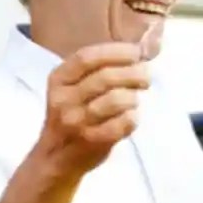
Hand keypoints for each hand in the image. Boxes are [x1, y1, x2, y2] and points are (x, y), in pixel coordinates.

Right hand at [36, 41, 148, 175]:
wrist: (55, 156)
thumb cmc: (75, 113)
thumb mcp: (76, 86)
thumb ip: (104, 66)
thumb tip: (147, 46)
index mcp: (59, 79)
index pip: (88, 57)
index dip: (116, 52)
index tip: (137, 52)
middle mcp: (64, 99)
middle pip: (105, 77)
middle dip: (133, 73)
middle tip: (146, 77)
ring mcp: (76, 121)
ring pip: (116, 100)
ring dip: (133, 96)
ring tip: (135, 99)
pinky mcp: (91, 141)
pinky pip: (122, 123)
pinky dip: (133, 117)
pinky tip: (131, 117)